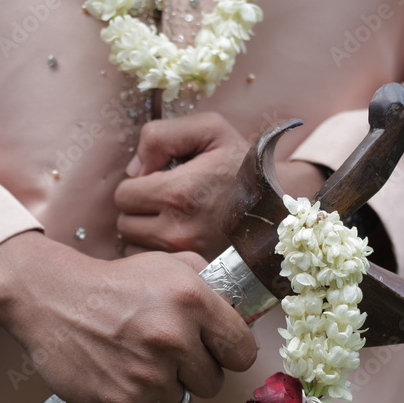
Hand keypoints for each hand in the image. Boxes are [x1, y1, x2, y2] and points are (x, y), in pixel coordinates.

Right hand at [0, 231, 257, 402]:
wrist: (50, 299)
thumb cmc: (112, 283)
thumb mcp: (164, 266)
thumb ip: (208, 284)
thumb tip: (241, 311)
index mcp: (192, 300)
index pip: (242, 352)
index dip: (228, 353)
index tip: (213, 351)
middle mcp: (173, 338)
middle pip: (213, 384)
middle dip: (193, 372)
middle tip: (165, 354)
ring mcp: (147, 375)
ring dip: (163, 389)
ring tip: (136, 362)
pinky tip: (120, 379)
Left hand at [114, 112, 329, 260]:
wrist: (280, 207)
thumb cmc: (240, 165)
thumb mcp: (209, 130)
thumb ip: (161, 136)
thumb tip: (133, 170)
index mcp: (180, 192)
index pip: (124, 194)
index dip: (139, 183)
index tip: (162, 180)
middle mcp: (178, 230)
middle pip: (124, 222)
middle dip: (139, 209)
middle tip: (167, 201)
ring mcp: (184, 256)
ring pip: (133, 245)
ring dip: (145, 232)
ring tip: (173, 219)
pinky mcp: (191, 272)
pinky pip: (151, 264)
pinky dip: (156, 252)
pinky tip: (177, 238)